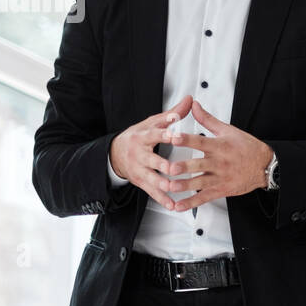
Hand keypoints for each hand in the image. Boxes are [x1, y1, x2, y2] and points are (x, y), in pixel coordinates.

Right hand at [109, 94, 193, 210]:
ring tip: (175, 189)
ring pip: (152, 179)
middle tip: (175, 168)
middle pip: (152, 160)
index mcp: (143, 137)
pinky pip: (152, 192)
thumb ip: (172, 113)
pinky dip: (163, 199)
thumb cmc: (139, 136)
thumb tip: (190, 100)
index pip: (154, 135)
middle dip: (163, 165)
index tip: (176, 135)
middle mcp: (140, 154)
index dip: (165, 135)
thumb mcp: (152, 122)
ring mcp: (140, 170)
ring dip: (164, 185)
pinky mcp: (141, 182)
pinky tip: (173, 204)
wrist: (115, 153)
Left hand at [163, 100, 273, 211]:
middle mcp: (219, 163)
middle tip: (169, 168)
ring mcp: (220, 178)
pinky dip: (192, 203)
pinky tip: (179, 205)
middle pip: (199, 165)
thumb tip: (194, 106)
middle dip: (183, 167)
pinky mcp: (222, 190)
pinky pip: (205, 197)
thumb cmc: (247, 147)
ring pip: (199, 183)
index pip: (200, 141)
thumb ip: (207, 119)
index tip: (173, 137)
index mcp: (219, 146)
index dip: (187, 139)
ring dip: (184, 186)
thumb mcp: (228, 130)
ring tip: (170, 187)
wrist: (265, 165)